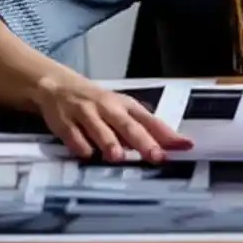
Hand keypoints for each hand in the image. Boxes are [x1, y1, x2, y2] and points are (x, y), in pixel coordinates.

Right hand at [31, 74, 192, 162]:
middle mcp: (108, 108)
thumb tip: (167, 148)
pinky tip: (85, 153)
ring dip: (108, 142)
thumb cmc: (97, 103)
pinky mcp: (64, 122)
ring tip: (117, 156)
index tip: (185, 145)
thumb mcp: (120, 110)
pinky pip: (73, 135)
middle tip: (156, 156)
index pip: (150, 120)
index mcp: (126, 106)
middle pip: (128, 125)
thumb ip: (140, 129)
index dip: (167, 134)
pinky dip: (80, 145)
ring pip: (99, 128)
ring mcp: (86, 113)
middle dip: (143, 141)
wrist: (57, 86)